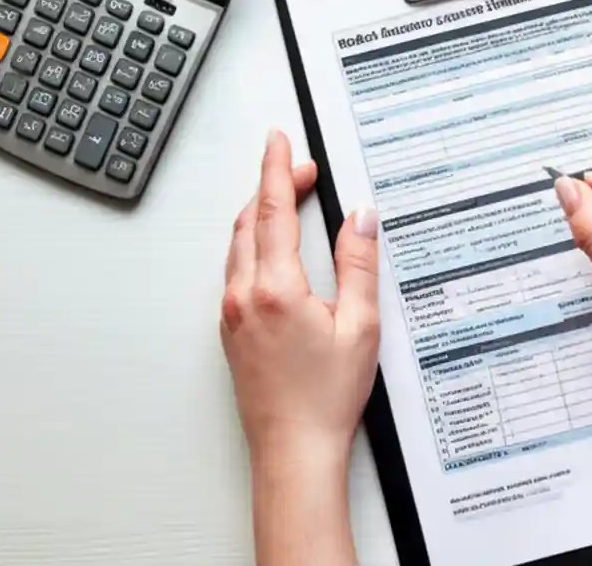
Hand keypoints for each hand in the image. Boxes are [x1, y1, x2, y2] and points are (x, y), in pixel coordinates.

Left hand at [221, 131, 380, 458]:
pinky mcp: (230, 331)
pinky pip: (235, 270)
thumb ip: (359, 265)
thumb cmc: (325, 399)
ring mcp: (231, 315)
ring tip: (287, 199)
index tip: (279, 141)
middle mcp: (243, 297)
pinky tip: (272, 247)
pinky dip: (252, 244)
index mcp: (276, 289)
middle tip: (300, 167)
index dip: (277, 168)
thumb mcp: (360, 326)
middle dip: (272, 185)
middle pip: (249, 221)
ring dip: (259, 214)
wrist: (293, 451)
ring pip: (238, 245)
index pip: (272, 210)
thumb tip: (361, 218)